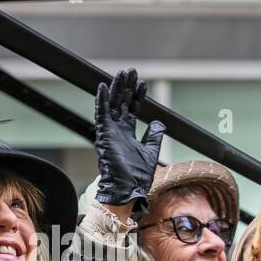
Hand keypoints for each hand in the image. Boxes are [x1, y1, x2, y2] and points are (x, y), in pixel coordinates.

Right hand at [93, 68, 164, 209]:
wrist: (129, 189)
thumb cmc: (137, 176)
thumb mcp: (151, 152)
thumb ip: (154, 137)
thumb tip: (159, 123)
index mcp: (127, 133)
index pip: (132, 109)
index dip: (137, 96)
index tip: (142, 83)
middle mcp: (117, 130)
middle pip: (121, 102)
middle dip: (126, 87)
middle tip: (131, 71)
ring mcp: (109, 131)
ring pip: (112, 104)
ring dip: (116, 88)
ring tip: (122, 73)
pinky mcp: (104, 135)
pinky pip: (101, 114)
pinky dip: (101, 100)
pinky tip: (102, 86)